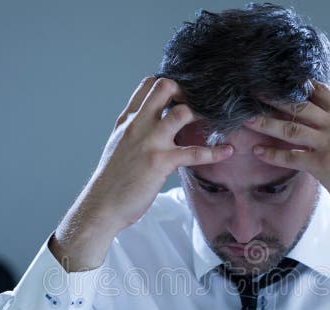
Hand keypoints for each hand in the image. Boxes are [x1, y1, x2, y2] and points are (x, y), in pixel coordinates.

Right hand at [53, 77, 232, 270]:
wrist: (102, 204)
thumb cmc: (112, 180)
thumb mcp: (118, 146)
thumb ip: (134, 132)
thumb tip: (153, 127)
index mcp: (127, 120)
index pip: (147, 85)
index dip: (169, 84)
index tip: (183, 95)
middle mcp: (138, 125)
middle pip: (164, 87)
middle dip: (186, 91)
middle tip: (200, 105)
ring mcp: (150, 141)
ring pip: (182, 112)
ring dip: (202, 115)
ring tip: (216, 122)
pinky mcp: (161, 162)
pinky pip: (194, 152)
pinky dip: (215, 152)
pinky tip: (228, 151)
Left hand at [243, 80, 329, 268]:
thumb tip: (323, 124)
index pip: (321, 92)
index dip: (297, 84)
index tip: (276, 78)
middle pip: (301, 106)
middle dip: (274, 98)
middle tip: (253, 92)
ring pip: (291, 129)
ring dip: (266, 123)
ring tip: (247, 119)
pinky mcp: (324, 166)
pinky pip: (291, 157)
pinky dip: (272, 154)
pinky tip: (258, 151)